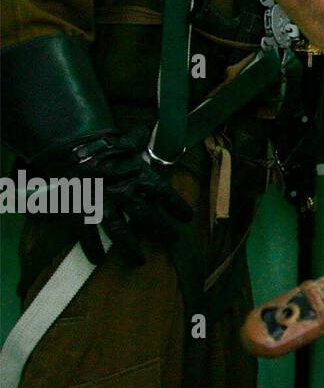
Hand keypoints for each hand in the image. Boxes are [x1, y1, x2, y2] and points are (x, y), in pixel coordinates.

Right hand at [69, 127, 193, 265]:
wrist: (71, 150)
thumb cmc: (104, 148)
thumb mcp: (127, 143)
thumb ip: (144, 139)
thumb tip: (157, 126)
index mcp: (137, 177)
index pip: (163, 193)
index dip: (177, 206)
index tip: (187, 218)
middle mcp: (123, 192)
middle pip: (146, 216)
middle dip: (161, 231)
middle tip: (172, 241)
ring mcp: (102, 204)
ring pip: (119, 231)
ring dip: (130, 248)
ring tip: (140, 262)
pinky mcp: (81, 211)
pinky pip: (87, 234)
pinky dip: (92, 248)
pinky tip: (97, 260)